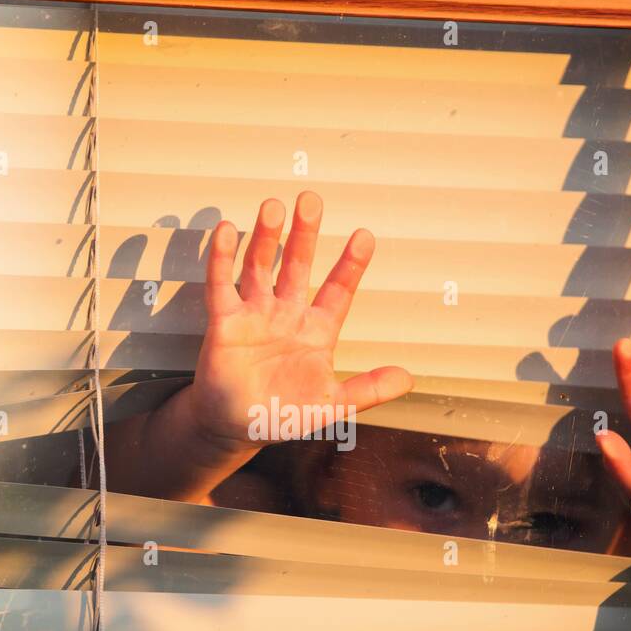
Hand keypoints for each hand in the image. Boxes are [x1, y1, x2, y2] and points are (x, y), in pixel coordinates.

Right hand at [188, 191, 412, 452]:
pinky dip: (222, 258)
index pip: (337, 291)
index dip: (351, 265)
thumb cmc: (282, 416)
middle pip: (298, 266)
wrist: (234, 429)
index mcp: (316, 332)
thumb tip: (408, 379)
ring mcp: (255, 315)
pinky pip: (222, 284)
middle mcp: (287, 315)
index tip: (364, 236)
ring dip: (267, 238)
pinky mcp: (224, 322)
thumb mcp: (331, 406)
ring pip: (262, 267)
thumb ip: (368, 390)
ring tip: (273, 207)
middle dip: (305, 234)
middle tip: (311, 200)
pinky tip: (226, 230)